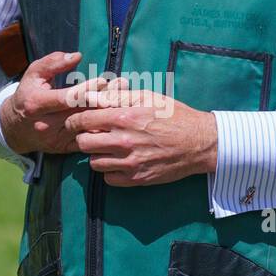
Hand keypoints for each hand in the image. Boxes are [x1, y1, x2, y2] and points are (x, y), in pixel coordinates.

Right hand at [0, 51, 128, 155]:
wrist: (15, 128)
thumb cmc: (28, 95)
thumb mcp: (33, 74)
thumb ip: (53, 63)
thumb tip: (77, 56)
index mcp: (37, 104)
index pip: (66, 98)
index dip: (85, 90)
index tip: (103, 80)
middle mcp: (46, 123)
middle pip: (80, 113)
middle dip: (102, 99)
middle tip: (121, 87)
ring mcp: (56, 138)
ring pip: (86, 128)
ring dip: (107, 115)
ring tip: (124, 101)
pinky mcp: (64, 148)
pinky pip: (87, 142)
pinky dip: (102, 132)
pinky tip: (116, 121)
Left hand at [62, 87, 217, 185]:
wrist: (199, 143)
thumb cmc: (174, 116)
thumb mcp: (148, 97)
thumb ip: (117, 97)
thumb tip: (92, 96)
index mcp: (124, 118)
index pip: (84, 120)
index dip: (75, 120)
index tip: (76, 122)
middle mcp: (124, 142)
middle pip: (84, 144)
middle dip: (84, 137)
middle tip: (93, 135)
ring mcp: (130, 163)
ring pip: (94, 163)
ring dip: (97, 155)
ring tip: (108, 148)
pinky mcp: (137, 179)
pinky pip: (108, 178)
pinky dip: (109, 171)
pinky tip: (119, 161)